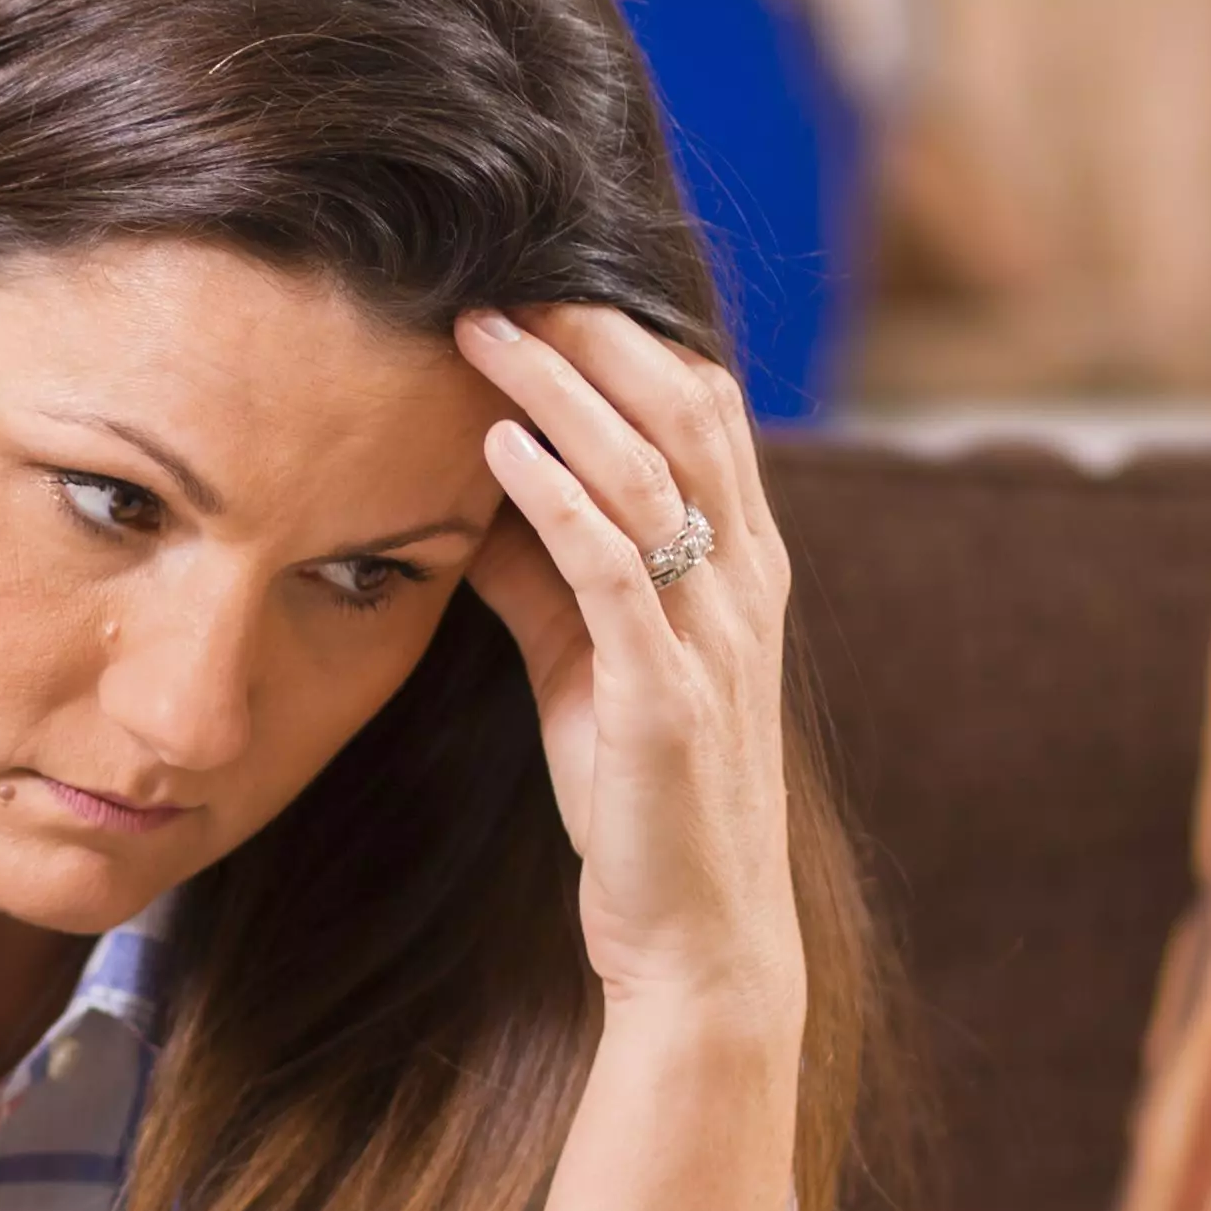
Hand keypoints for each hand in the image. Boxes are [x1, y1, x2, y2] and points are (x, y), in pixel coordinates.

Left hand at [454, 304, 805, 1029]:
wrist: (694, 934)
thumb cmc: (638, 794)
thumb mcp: (586, 660)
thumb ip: (543, 573)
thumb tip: (469, 490)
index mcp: (739, 565)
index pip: (703, 409)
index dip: (627, 334)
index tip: (537, 281)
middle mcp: (741, 584)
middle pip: (684, 412)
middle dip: (594, 334)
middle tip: (501, 277)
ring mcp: (710, 638)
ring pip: (650, 473)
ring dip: (560, 391)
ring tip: (480, 333)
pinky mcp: (665, 697)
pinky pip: (615, 571)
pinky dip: (557, 498)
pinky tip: (497, 449)